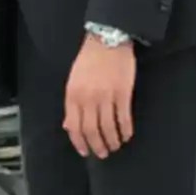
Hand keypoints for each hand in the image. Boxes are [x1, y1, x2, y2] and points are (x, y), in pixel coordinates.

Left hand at [62, 34, 135, 158]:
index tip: (85, 152)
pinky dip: (125, 131)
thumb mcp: (73, 81)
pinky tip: (126, 136)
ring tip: (115, 146)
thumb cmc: (89, 60)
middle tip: (102, 153)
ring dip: (112, 141)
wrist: (107, 40)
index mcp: (73, 95)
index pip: (74, 126)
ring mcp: (106, 96)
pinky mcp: (123, 94)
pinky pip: (123, 118)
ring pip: (108, 128)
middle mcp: (88, 98)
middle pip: (91, 130)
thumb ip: (72, 104)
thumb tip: (69, 127)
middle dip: (97, 146)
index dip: (79, 142)